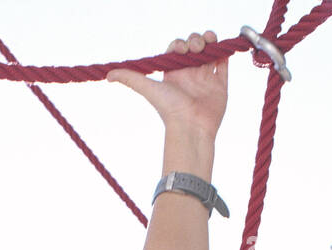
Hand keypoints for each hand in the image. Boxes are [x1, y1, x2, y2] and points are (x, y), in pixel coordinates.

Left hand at [108, 31, 227, 141]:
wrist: (191, 128)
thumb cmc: (170, 110)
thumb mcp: (148, 89)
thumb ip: (130, 79)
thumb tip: (108, 75)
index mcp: (174, 74)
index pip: (178, 49)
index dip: (180, 43)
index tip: (181, 49)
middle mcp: (190, 75)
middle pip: (194, 47)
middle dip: (196, 40)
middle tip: (196, 47)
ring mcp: (206, 79)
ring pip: (210, 53)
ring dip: (211, 41)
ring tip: (210, 41)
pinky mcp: (220, 85)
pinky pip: (223, 65)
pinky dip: (224, 53)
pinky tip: (221, 48)